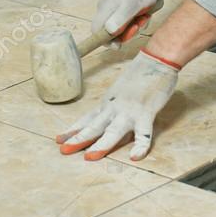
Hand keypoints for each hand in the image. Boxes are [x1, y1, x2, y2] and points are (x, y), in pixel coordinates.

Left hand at [55, 50, 178, 160]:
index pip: (87, 119)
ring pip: (113, 131)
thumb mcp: (119, 89)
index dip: (73, 130)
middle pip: (94, 126)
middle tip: (63, 151)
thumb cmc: (140, 73)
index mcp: (108, 103)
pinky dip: (140, 146)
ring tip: (90, 157)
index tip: (59, 139)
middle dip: (78, 139)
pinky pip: (144, 133)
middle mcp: (114, 108)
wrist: (156, 59)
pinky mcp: (146, 112)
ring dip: (101, 144)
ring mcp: (130, 111)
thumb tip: (106, 115)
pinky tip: (135, 156)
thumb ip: (113, 104)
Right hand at [93, 0, 164, 49]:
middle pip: (110, 32)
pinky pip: (126, 23)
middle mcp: (105, 10)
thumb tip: (109, 31)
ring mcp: (112, 10)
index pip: (96, 31)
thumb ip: (121, 18)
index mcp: (104, 9)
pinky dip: (135, 22)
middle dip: (126, 33)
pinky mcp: (120, 10)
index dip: (105, 41)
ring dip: (133, 27)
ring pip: (120, 28)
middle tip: (138, 24)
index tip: (119, 45)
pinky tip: (142, 14)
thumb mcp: (133, 5)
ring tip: (143, 16)